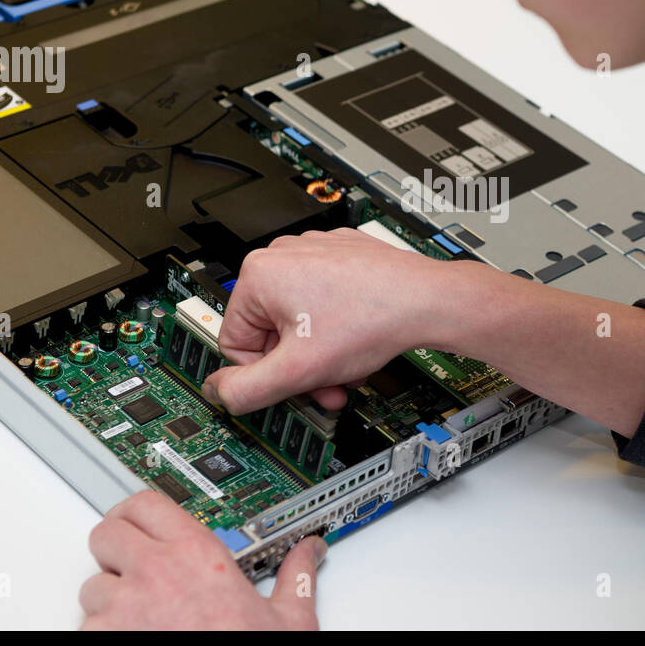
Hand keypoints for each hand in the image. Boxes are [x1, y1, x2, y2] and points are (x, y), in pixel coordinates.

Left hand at [79, 490, 325, 629]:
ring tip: (141, 618)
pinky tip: (135, 641)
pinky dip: (104, 634)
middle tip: (135, 567)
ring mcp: (122, 610)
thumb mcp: (288, 619)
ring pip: (93, 586)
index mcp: (197, 555)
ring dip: (111, 599)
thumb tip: (309, 555)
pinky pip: (87, 627)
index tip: (143, 523)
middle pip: (106, 534)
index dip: (138, 513)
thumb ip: (295, 577)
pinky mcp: (102, 641)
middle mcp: (154, 573)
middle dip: (117, 550)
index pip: (145, 504)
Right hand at [202, 228, 450, 413]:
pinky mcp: (340, 257)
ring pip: (299, 324)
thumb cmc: (371, 320)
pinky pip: (322, 303)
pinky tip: (356, 341)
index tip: (296, 386)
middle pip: (272, 334)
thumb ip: (247, 389)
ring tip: (347, 366)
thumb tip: (217, 392)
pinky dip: (336, 329)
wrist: (427, 302)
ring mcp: (313, 253)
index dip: (268, 375)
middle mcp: (282, 256)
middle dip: (299, 368)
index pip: (237, 344)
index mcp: (259, 274)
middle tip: (326, 386)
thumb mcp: (297, 370)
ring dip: (319, 354)